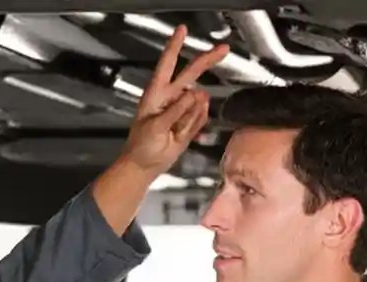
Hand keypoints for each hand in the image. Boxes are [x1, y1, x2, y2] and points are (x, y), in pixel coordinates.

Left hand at [119, 25, 229, 175]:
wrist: (145, 166)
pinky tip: (181, 135)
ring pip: (198, 104)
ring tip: (174, 133)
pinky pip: (201, 119)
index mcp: (156, 93)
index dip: (175, 46)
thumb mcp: (156, 127)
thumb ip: (176, 111)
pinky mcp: (190, 122)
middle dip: (207, 60)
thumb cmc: (142, 146)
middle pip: (191, 73)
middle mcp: (170, 97)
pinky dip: (195, 127)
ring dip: (191, 119)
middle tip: (223, 49)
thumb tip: (197, 95)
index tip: (182, 29)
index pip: (167, 64)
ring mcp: (182, 109)